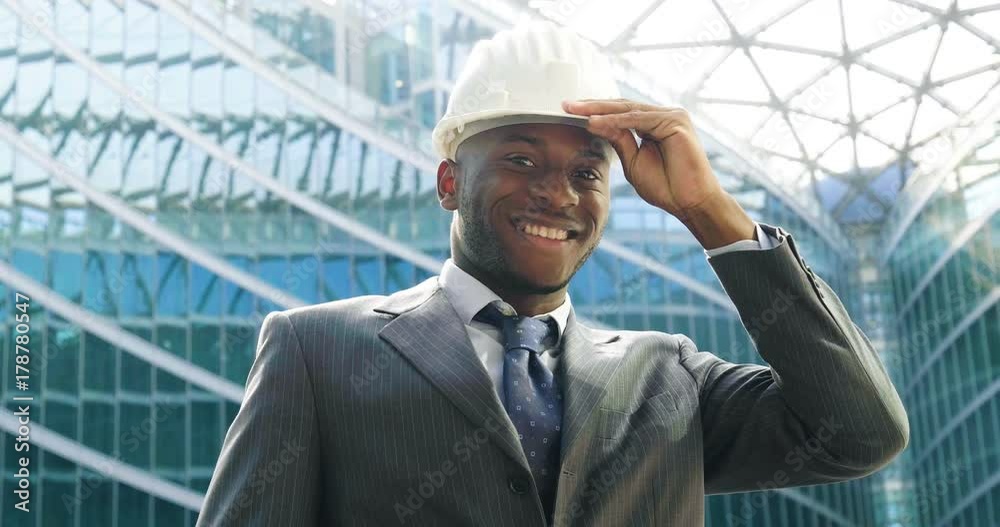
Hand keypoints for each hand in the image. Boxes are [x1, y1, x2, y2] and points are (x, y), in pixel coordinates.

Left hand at [562, 98, 754, 248]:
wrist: (690, 203)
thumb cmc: (666, 187)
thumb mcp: (633, 162)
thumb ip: (619, 141)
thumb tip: (594, 123)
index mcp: (654, 124)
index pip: (620, 113)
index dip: (595, 111)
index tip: (569, 112)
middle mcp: (664, 115)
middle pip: (622, 107)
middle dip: (592, 105)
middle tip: (565, 105)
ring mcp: (672, 116)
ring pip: (628, 109)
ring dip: (600, 110)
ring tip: (575, 110)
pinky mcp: (676, 121)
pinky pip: (638, 119)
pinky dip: (615, 120)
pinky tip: (595, 122)